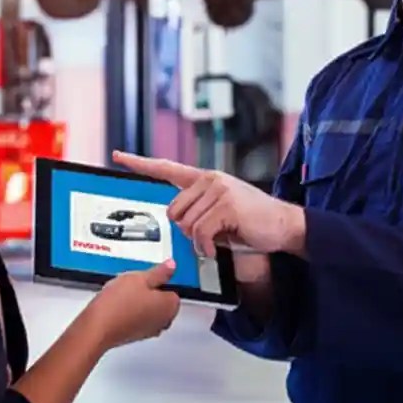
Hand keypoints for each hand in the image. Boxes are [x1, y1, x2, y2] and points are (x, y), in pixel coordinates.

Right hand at [81, 260, 181, 349]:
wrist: (97, 327)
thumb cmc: (119, 304)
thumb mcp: (140, 278)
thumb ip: (159, 272)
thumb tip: (171, 266)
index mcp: (170, 306)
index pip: (173, 290)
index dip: (160, 281)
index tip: (149, 276)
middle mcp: (163, 322)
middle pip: (162, 302)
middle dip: (150, 292)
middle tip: (135, 283)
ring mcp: (148, 331)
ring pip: (149, 311)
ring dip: (139, 302)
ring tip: (123, 293)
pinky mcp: (133, 335)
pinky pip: (136, 319)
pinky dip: (130, 311)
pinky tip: (117, 304)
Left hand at [112, 151, 305, 257]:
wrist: (283, 225)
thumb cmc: (252, 222)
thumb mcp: (220, 212)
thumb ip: (198, 210)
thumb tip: (178, 223)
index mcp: (205, 179)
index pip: (167, 168)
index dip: (140, 163)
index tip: (119, 156)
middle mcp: (210, 179)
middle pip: (173, 211)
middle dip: (186, 230)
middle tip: (209, 235)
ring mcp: (218, 190)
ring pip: (186, 225)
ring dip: (200, 241)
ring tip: (220, 239)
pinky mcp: (226, 205)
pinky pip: (200, 233)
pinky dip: (207, 246)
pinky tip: (219, 246)